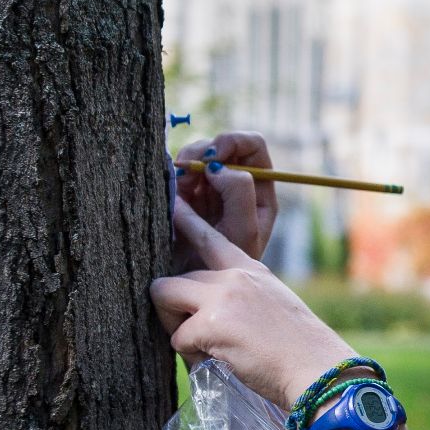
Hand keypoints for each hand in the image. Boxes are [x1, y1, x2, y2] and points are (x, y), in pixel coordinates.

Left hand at [151, 200, 355, 409]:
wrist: (317, 368)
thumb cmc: (299, 349)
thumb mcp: (273, 306)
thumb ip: (242, 297)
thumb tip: (206, 313)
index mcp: (251, 269)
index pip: (210, 238)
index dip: (186, 221)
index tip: (171, 202)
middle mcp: (234, 276)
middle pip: (176, 279)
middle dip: (175, 308)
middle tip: (196, 336)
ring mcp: (221, 296)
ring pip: (165, 297)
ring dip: (175, 326)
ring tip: (204, 348)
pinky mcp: (209, 323)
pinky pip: (177, 338)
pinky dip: (191, 355)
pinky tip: (219, 361)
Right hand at [171, 130, 277, 270]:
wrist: (193, 287)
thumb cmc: (226, 267)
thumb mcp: (242, 233)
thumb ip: (239, 195)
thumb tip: (219, 167)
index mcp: (258, 190)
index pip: (252, 146)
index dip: (233, 141)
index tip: (214, 155)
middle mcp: (234, 185)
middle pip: (221, 145)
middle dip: (203, 153)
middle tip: (189, 177)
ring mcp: (207, 188)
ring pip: (196, 154)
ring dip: (185, 165)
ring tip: (180, 192)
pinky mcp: (183, 195)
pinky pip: (175, 172)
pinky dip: (170, 177)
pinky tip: (171, 198)